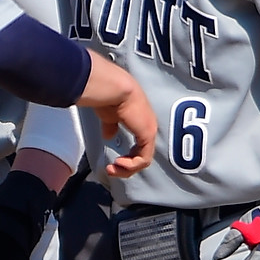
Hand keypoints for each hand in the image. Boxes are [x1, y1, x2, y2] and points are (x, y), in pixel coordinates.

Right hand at [76, 53, 154, 174]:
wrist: (115, 89)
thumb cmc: (110, 97)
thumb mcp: (109, 117)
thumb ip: (111, 126)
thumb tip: (108, 136)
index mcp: (141, 122)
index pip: (139, 148)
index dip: (128, 159)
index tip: (113, 163)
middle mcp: (148, 127)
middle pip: (142, 156)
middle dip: (126, 167)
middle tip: (112, 170)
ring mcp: (150, 131)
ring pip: (144, 160)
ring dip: (128, 169)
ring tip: (113, 169)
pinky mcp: (147, 134)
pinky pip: (143, 158)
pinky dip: (131, 165)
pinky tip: (119, 163)